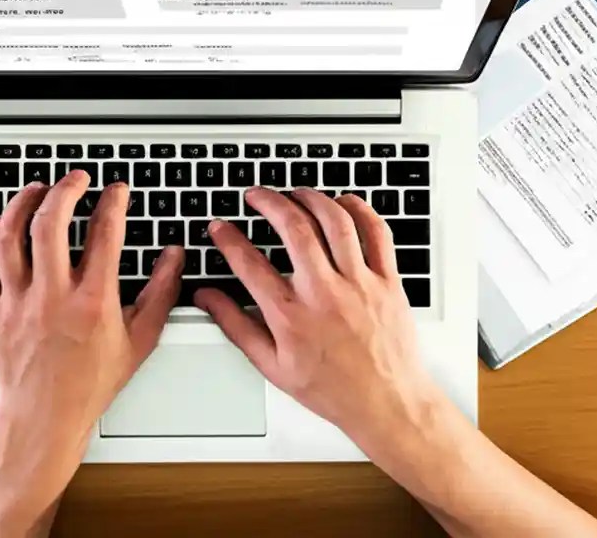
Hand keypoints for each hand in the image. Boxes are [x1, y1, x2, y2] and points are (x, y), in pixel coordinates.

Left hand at [0, 171, 183, 459]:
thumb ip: (161, 293)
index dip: (113, 202)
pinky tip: (0, 222)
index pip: (104, 234)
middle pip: (50, 225)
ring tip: (37, 190)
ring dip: (23, 204)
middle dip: (65, 190)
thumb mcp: (140, 340)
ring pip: (10, 237)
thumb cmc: (90, 385)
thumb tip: (173, 256)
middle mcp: (52, 299)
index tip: (116, 191)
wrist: (45, 419)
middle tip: (75, 179)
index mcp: (92, 303)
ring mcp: (17, 304)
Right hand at [194, 187, 444, 451]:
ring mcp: (359, 284)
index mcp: (291, 316)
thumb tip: (208, 299)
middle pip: (293, 228)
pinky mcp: (388, 282)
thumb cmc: (333, 389)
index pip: (249, 263)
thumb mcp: (272, 366)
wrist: (387, 403)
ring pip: (335, 222)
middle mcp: (324, 294)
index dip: (228, 238)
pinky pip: (376, 233)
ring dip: (311, 198)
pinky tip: (343, 203)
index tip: (220, 227)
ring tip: (295, 193)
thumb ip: (236, 326)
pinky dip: (359, 210)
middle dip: (268, 202)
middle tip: (256, 195)